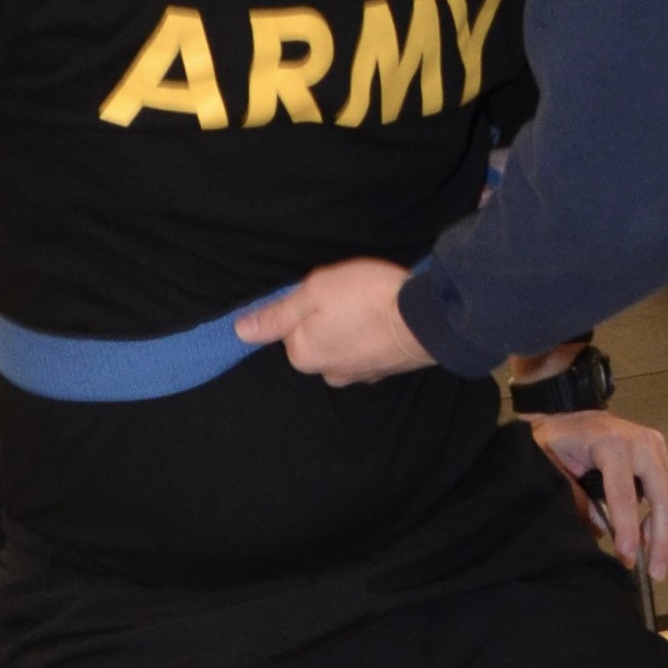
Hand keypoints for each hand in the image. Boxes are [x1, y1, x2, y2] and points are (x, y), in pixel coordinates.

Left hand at [237, 259, 426, 386]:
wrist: (426, 318)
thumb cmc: (367, 298)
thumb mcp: (313, 293)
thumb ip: (276, 314)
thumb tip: (240, 331)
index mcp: (304, 355)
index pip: (291, 327)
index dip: (307, 303)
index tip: (328, 292)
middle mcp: (328, 373)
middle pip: (317, 339)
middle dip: (329, 319)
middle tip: (351, 296)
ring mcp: (359, 376)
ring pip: (343, 346)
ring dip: (352, 328)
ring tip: (370, 307)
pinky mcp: (385, 372)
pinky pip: (367, 351)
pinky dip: (372, 337)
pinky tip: (384, 320)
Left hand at [528, 413, 667, 580]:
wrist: (564, 416)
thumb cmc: (553, 441)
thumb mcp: (548, 466)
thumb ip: (571, 495)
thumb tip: (598, 528)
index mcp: (610, 443)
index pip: (625, 493)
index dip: (628, 529)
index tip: (627, 558)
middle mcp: (640, 441)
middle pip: (663, 495)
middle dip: (662, 537)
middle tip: (657, 573)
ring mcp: (653, 444)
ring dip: (664, 531)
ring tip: (653, 562)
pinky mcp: (658, 451)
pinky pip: (666, 489)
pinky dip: (661, 517)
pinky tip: (648, 538)